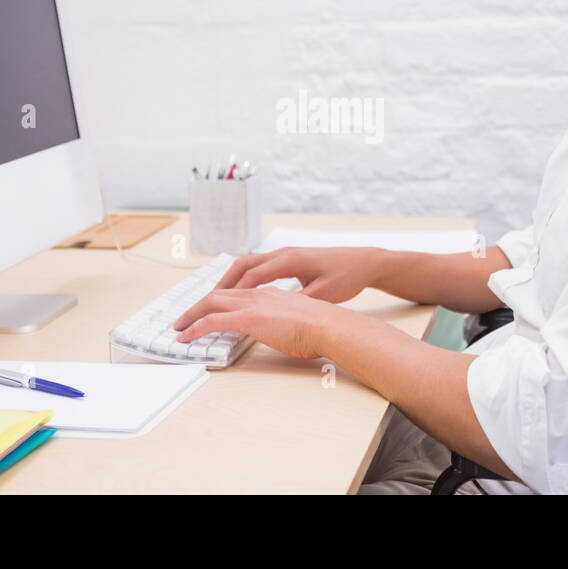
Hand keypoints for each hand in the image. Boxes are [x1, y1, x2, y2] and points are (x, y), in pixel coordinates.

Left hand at [172, 286, 343, 359]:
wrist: (330, 325)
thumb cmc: (323, 328)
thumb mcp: (302, 322)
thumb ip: (288, 323)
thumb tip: (285, 333)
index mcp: (271, 294)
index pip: (239, 293)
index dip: (221, 300)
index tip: (211, 310)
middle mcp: (258, 294)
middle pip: (220, 294)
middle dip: (199, 305)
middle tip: (185, 317)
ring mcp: (252, 304)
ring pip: (210, 303)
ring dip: (191, 315)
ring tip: (179, 327)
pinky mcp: (247, 318)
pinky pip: (211, 321)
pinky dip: (194, 328)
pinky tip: (185, 338)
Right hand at [211, 247, 385, 303]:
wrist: (364, 261)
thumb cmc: (346, 275)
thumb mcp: (324, 294)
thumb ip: (300, 302)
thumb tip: (276, 315)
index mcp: (290, 260)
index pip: (251, 275)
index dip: (231, 292)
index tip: (214, 306)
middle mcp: (283, 254)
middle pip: (242, 265)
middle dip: (221, 284)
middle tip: (203, 303)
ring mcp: (284, 255)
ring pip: (248, 264)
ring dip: (230, 280)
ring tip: (214, 299)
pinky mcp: (289, 260)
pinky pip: (258, 267)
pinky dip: (243, 279)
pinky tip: (240, 293)